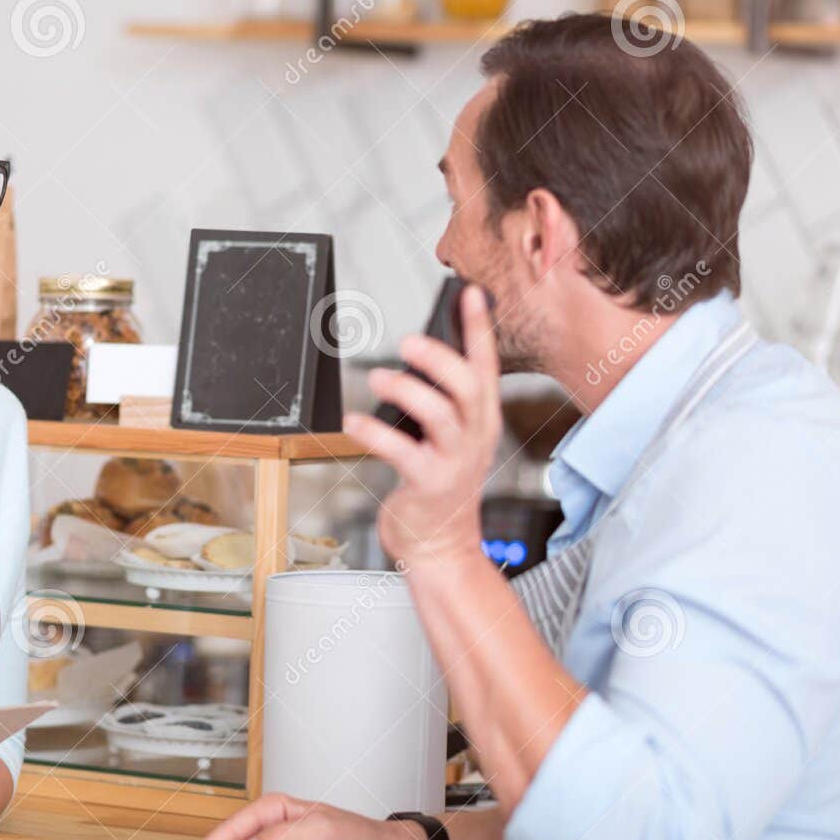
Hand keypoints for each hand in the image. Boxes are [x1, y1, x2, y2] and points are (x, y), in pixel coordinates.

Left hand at [343, 284, 500, 573]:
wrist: (439, 546)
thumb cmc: (438, 487)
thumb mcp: (448, 441)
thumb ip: (440, 404)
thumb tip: (413, 359)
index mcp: (482, 420)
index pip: (486, 365)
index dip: (478, 328)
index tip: (468, 293)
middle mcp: (476, 437)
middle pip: (469, 386)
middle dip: (439, 358)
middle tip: (408, 341)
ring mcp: (456, 463)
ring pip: (441, 415)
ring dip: (407, 390)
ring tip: (377, 378)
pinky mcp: (430, 486)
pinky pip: (403, 453)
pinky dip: (375, 433)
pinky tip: (353, 421)